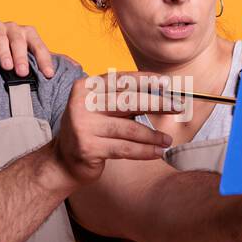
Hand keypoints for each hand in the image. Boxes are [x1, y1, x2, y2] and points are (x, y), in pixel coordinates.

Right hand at [0, 21, 55, 76]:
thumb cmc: (7, 53)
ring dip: (5, 53)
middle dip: (22, 58)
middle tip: (23, 73)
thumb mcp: (23, 57)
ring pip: (2, 38)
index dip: (44, 60)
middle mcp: (14, 28)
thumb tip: (58, 70)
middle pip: (19, 42)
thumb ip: (37, 62)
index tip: (48, 75)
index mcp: (28, 34)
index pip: (39, 47)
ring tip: (7, 67)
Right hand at [50, 72, 177, 186]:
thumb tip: (161, 94)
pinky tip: (157, 152)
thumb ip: (124, 100)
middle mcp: (82, 104)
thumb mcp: (102, 109)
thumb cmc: (90, 130)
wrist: (63, 160)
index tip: (166, 83)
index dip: (144, 80)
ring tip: (167, 140)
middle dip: (156, 104)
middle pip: (127, 101)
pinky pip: (124, 148)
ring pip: (129, 129)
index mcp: (85, 88)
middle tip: (177, 107)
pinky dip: (144, 151)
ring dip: (152, 135)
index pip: (120, 80)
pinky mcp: (88, 148)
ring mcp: (83, 126)